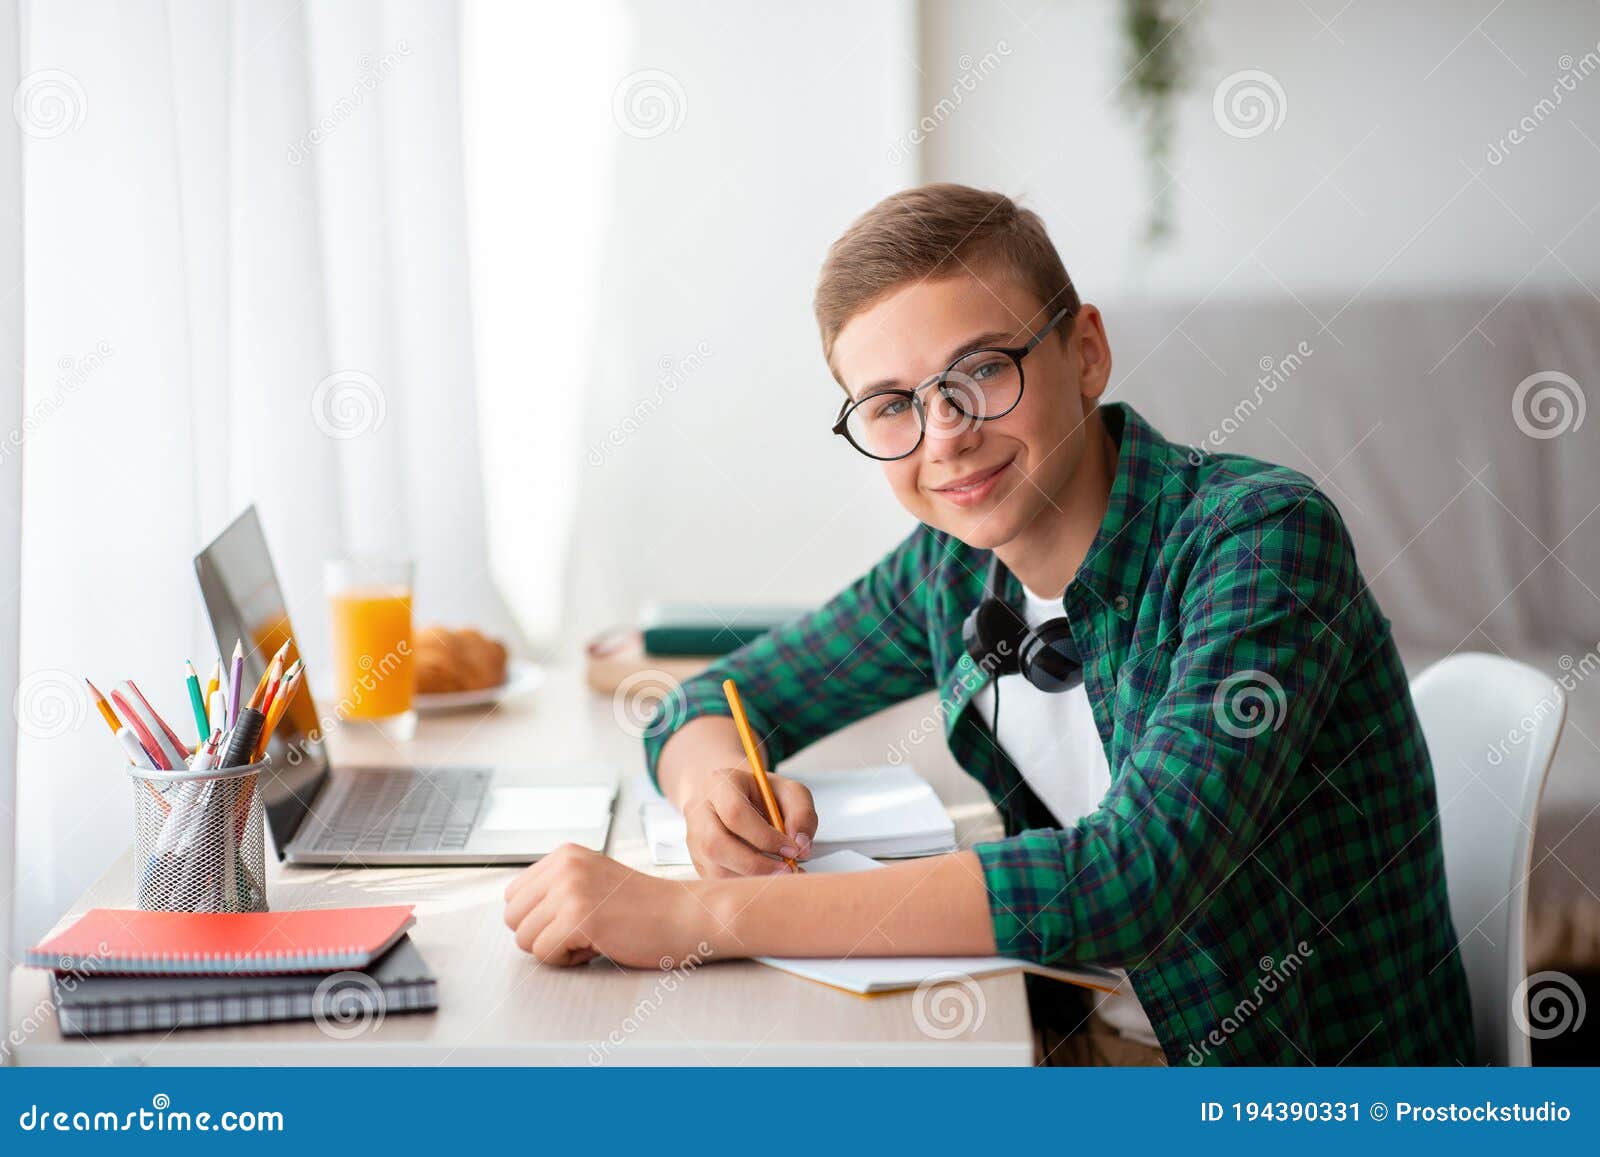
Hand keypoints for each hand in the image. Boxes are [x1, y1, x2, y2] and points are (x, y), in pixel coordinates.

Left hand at [503, 844, 714, 967]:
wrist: (687, 915)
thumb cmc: (647, 908)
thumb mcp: (594, 881)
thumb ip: (557, 889)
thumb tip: (517, 915)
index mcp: (565, 854)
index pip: (513, 897)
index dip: (540, 919)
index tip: (576, 919)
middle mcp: (565, 866)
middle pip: (513, 919)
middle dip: (543, 935)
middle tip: (584, 931)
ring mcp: (571, 890)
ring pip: (525, 939)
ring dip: (557, 949)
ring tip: (594, 936)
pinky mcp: (580, 917)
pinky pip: (544, 954)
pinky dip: (570, 961)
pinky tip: (600, 946)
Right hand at [680, 766, 818, 877]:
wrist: (735, 798)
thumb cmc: (763, 795)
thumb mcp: (789, 792)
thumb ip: (802, 814)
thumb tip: (801, 845)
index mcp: (720, 783)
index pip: (735, 814)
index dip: (766, 837)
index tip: (793, 850)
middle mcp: (699, 810)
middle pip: (716, 845)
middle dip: (757, 865)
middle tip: (788, 870)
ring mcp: (693, 838)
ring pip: (715, 869)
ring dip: (752, 879)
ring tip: (782, 875)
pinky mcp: (698, 861)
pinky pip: (717, 882)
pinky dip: (746, 886)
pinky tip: (767, 879)